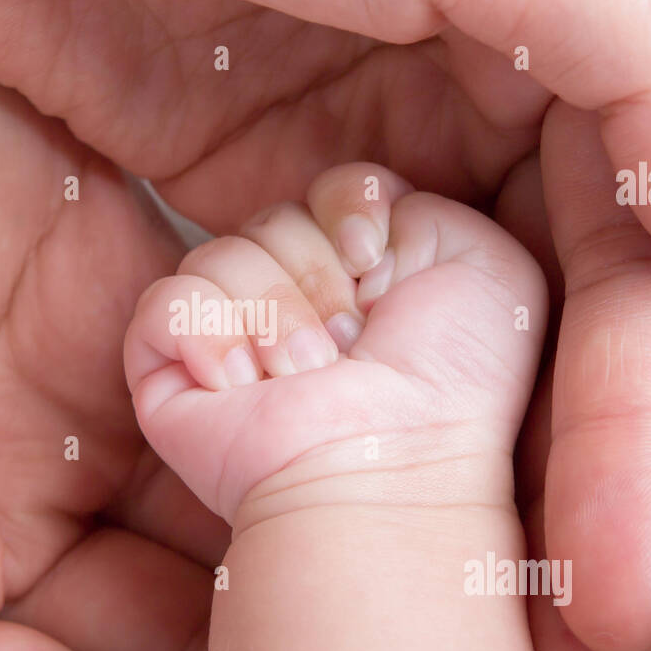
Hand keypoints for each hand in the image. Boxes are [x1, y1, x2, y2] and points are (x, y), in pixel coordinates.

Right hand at [124, 162, 545, 522]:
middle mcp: (289, 300)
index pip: (324, 188)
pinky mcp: (172, 373)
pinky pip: (164, 303)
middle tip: (347, 346)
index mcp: (356, 274)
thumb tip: (351, 208)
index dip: (346, 208)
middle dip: (315, 276)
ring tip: (301, 376)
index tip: (373, 264)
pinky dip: (209, 337)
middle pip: (271, 217)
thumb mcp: (485, 265)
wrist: (392, 462)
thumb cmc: (450, 382)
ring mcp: (228, 337)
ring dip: (273, 316)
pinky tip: (243, 383)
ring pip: (218, 253)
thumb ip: (426, 204)